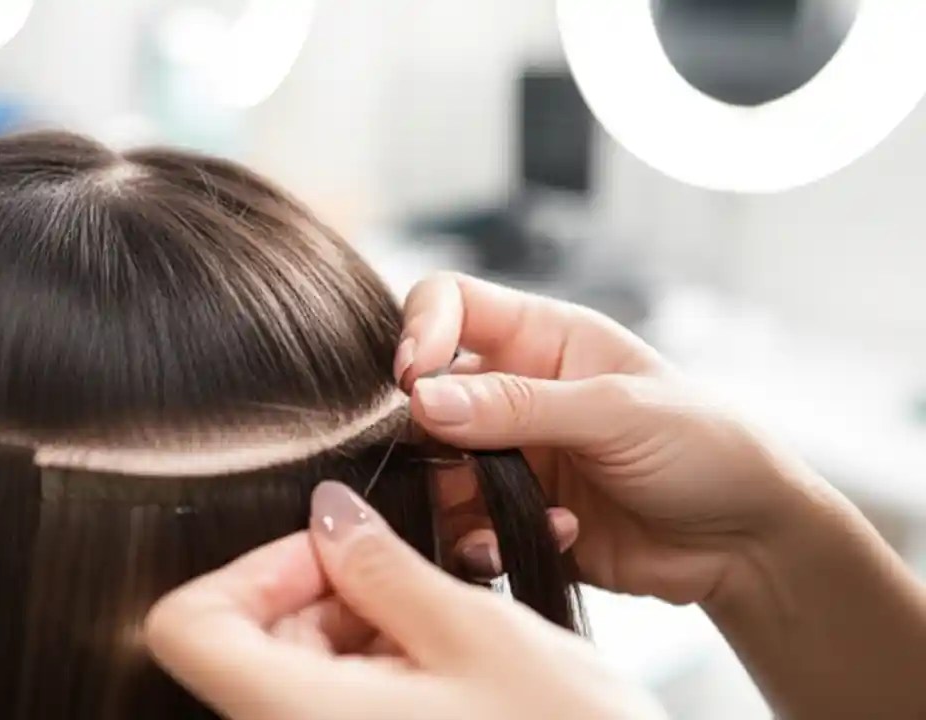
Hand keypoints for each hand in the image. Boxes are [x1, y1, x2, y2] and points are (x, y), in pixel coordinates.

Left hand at [144, 481, 664, 719]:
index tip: (322, 550)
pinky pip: (335, 704)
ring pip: (293, 672)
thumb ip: (386, 569)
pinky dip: (376, 668)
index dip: (248, 570)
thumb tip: (331, 517)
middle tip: (402, 577)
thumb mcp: (478, 637)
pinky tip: (443, 663)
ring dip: (357, 628)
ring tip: (441, 624)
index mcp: (299, 717)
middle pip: (244, 643)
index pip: (187, 626)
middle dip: (321, 591)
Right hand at [395, 272, 833, 603]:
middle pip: (424, 396)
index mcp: (541, 337)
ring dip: (462, 500)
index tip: (412, 378)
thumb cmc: (707, 448)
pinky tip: (556, 538)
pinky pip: (463, 526)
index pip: (450, 303)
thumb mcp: (618, 413)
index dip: (420, 329)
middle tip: (463, 469)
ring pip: (434, 469)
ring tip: (518, 518)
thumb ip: (519, 405)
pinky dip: (487, 540)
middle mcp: (514, 391)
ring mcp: (510, 455)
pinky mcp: (513, 515)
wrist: (748, 542)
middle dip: (432, 438)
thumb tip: (422, 399)